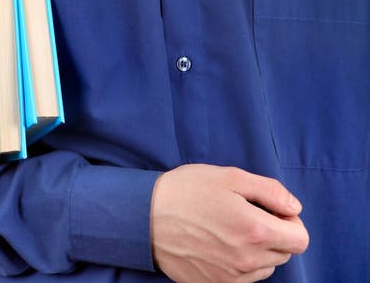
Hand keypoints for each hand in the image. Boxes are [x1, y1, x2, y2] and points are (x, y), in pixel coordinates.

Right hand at [150, 164, 308, 281]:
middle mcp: (248, 261)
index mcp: (255, 231)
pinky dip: (242, 262)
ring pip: (266, 267)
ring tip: (232, 227)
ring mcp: (231, 278)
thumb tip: (294, 206)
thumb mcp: (230, 177)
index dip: (291, 220)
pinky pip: (244, 278)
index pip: (301, 239)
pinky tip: (221, 242)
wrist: (147, 217)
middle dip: (275, 233)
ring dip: (259, 249)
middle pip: (285, 253)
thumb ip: (269, 190)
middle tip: (248, 213)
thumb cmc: (188, 191)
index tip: (272, 208)